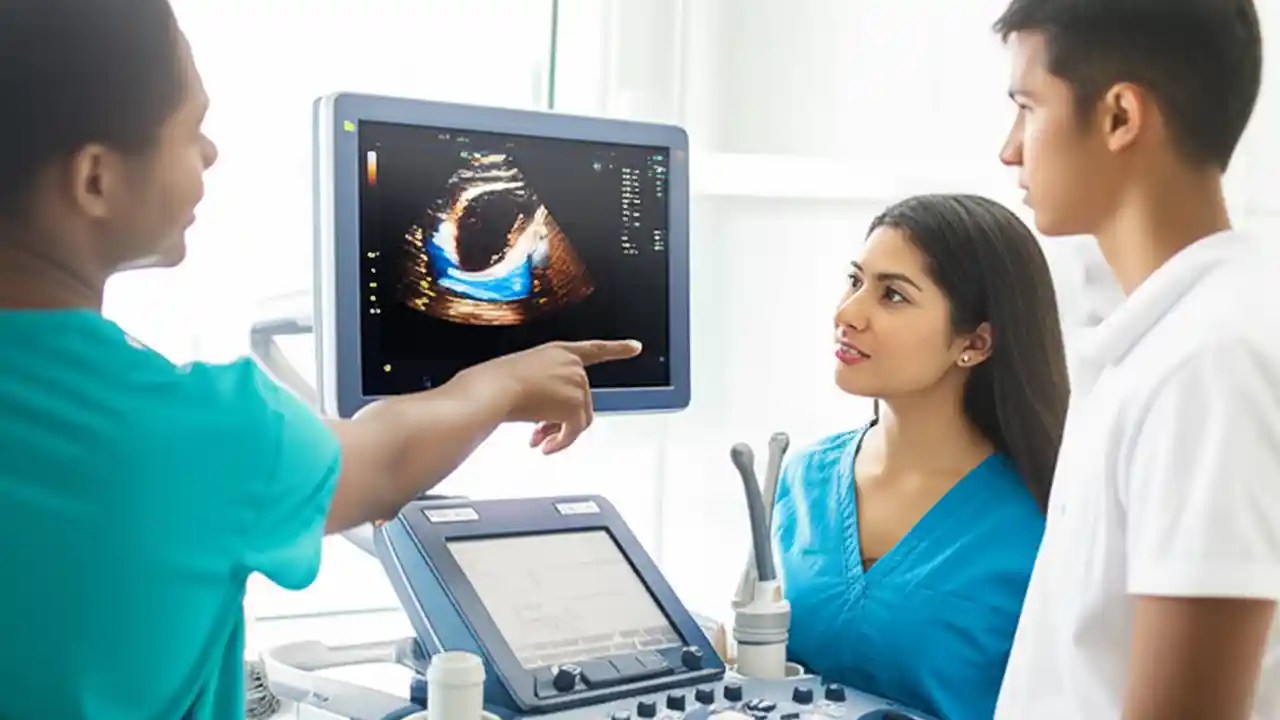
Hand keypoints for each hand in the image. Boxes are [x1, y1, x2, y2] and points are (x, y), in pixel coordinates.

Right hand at [457, 339, 642, 453]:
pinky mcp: (575, 404)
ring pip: (578, 419)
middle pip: (580, 401)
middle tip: (539, 434)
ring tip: (539, 441)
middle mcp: (572, 365)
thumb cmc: (496, 382)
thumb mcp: (524, 377)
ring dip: (559, 433)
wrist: (493, 389)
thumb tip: (551, 423)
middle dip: (560, 420)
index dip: (617, 348)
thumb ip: (545, 390)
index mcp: (559, 351)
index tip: (635, 347)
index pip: (595, 349)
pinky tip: (546, 447)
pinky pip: (574, 432)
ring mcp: (576, 383)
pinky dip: (562, 442)